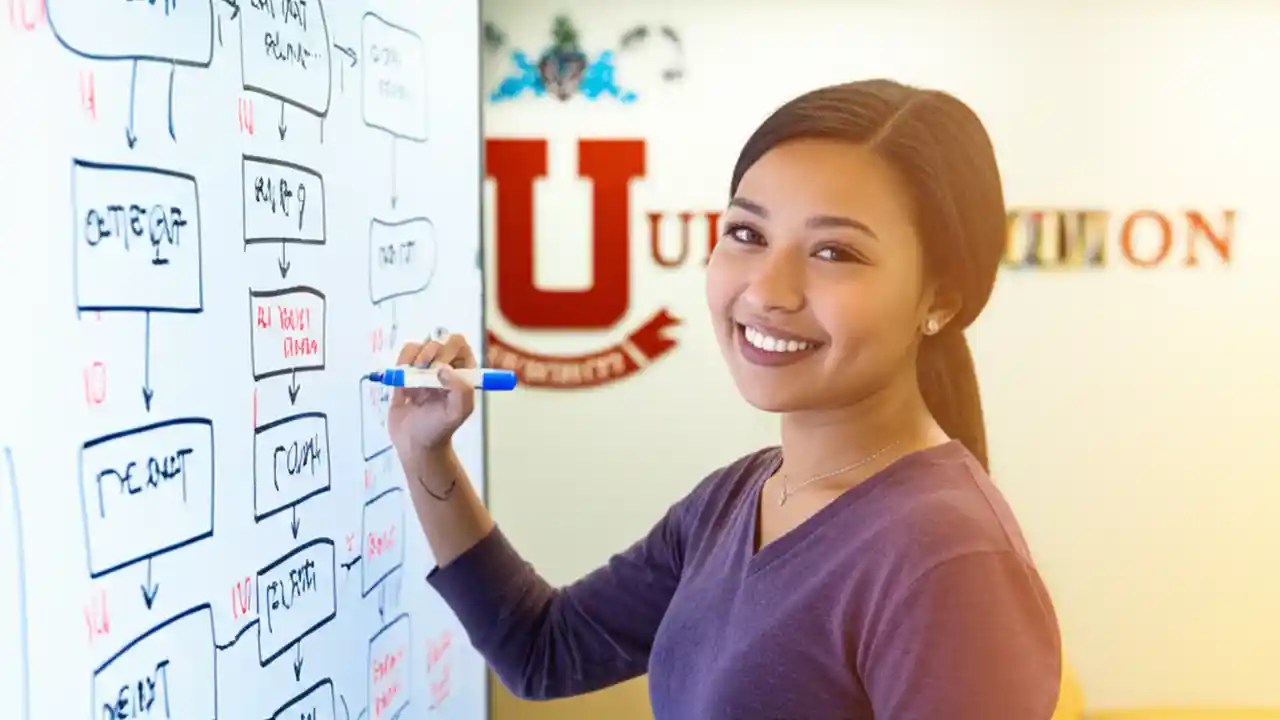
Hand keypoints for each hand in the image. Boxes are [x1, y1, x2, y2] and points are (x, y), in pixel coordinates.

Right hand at [388, 333, 476, 459]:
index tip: (438, 370)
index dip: (447, 350)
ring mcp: (426, 366)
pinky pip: (404, 354)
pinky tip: (403, 383)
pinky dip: (401, 363)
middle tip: (422, 373)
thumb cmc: (439, 427)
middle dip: (429, 353)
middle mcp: (447, 364)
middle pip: (439, 339)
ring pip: (420, 344)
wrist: (414, 441)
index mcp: (464, 371)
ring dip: (414, 360)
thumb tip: (444, 369)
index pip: (458, 343)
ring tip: (412, 382)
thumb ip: (461, 391)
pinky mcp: (407, 370)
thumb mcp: (457, 413)